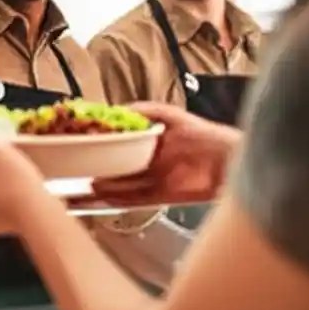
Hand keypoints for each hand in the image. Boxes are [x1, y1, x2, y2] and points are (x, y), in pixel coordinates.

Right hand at [89, 103, 240, 206]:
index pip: (119, 142)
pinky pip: (135, 199)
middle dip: (99, 167)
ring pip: (123, 184)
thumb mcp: (170, 115)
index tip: (83, 142)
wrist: (229, 161)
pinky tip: (103, 197)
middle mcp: (149, 160)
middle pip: (117, 165)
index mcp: (150, 140)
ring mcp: (155, 179)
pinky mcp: (162, 196)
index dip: (101, 143)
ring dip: (104, 186)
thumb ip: (145, 111)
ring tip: (85, 185)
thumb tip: (119, 110)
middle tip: (79, 167)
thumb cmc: (204, 135)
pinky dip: (119, 199)